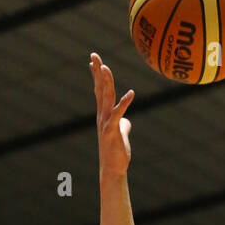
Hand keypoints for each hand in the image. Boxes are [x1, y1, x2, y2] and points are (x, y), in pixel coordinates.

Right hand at [91, 52, 133, 176]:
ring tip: (105, 67)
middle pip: (99, 89)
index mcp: (104, 115)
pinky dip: (125, 103)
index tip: (93, 61)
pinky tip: (131, 93)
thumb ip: (123, 125)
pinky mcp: (112, 131)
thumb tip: (127, 121)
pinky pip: (118, 114)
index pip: (99, 91)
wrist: (112, 170)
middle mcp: (102, 116)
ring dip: (106, 82)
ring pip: (105, 98)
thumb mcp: (121, 136)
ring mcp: (105, 123)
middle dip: (97, 71)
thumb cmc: (116, 154)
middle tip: (93, 55)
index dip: (96, 75)